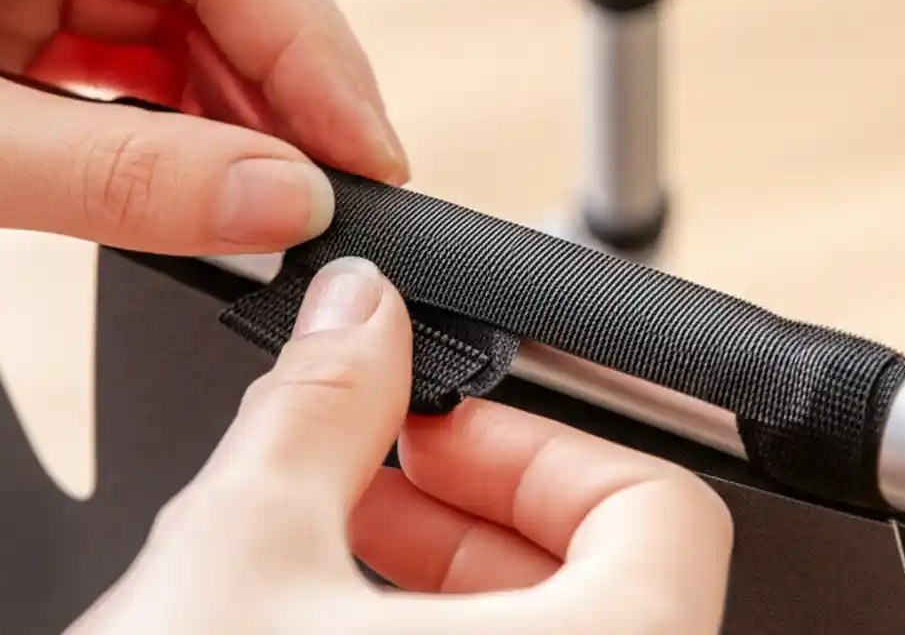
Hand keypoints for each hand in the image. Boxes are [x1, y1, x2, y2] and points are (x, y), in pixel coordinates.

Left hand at [0, 0, 406, 253]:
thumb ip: (112, 176)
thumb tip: (278, 204)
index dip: (310, 52)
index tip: (364, 154)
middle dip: (271, 100)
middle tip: (325, 198)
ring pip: (166, 30)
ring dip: (221, 125)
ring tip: (265, 206)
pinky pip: (110, 63)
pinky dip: (156, 133)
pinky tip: (192, 183)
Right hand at [69, 258, 733, 633]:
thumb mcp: (240, 552)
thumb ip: (322, 405)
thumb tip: (357, 315)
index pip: (663, 511)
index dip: (539, 447)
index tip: (438, 436)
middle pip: (611, 585)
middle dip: (477, 513)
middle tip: (372, 485)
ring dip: (451, 590)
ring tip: (332, 561)